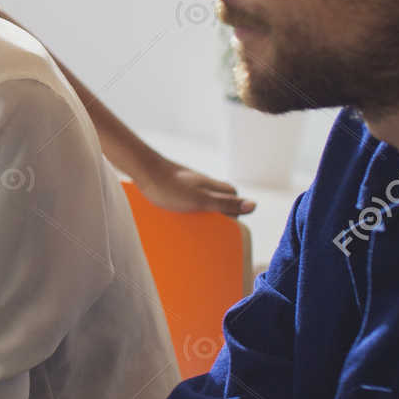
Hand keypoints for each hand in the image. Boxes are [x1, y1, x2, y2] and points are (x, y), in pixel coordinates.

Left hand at [136, 160, 255, 216]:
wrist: (143, 170)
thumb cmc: (170, 187)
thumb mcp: (200, 200)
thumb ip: (226, 204)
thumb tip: (254, 205)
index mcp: (214, 186)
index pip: (234, 198)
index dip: (233, 213)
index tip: (224, 227)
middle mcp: (204, 184)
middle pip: (220, 198)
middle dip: (219, 214)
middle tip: (209, 229)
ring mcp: (189, 184)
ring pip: (203, 199)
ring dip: (201, 212)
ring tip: (193, 226)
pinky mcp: (174, 186)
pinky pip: (187, 199)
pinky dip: (187, 208)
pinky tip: (178, 217)